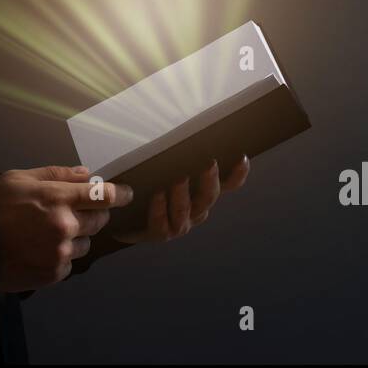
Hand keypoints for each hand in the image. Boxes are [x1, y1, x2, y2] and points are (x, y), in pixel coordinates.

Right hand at [0, 165, 133, 291]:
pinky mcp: (53, 273)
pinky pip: (70, 263)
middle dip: (95, 214)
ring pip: (86, 243)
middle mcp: (64, 226)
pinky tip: (42, 249)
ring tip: (51, 232)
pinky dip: (62, 256)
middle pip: (99, 220)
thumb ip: (56, 174)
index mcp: (58, 199)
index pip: (103, 196)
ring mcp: (60, 252)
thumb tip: (86, 174)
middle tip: (79, 211)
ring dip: (77, 237)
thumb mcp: (20, 178)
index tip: (126, 194)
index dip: (120, 194)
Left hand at [111, 155, 249, 244]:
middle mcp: (196, 211)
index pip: (226, 186)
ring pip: (186, 212)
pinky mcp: (159, 233)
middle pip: (208, 198)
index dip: (236, 175)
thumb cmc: (152, 188)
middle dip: (209, 181)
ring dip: (183, 196)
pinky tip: (157, 196)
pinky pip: (162, 224)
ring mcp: (179, 224)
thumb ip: (180, 158)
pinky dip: (160, 210)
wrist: (126, 219)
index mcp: (203, 195)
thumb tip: (186, 133)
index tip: (242, 158)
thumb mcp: (167, 169)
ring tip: (178, 179)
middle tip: (208, 163)